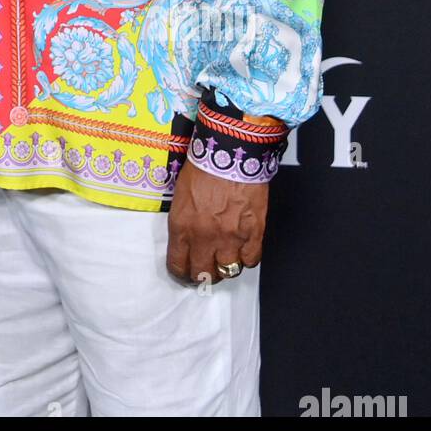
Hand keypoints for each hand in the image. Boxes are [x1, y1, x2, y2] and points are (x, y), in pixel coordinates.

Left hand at [166, 159, 267, 284]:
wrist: (229, 154)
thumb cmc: (202, 169)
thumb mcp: (180, 196)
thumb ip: (182, 222)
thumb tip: (186, 241)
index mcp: (181, 227)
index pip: (177, 265)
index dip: (181, 273)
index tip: (184, 273)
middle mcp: (204, 237)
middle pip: (203, 274)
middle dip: (202, 275)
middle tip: (205, 270)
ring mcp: (230, 238)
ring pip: (227, 271)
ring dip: (225, 267)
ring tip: (224, 258)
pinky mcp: (253, 233)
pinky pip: (250, 260)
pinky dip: (246, 258)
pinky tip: (242, 249)